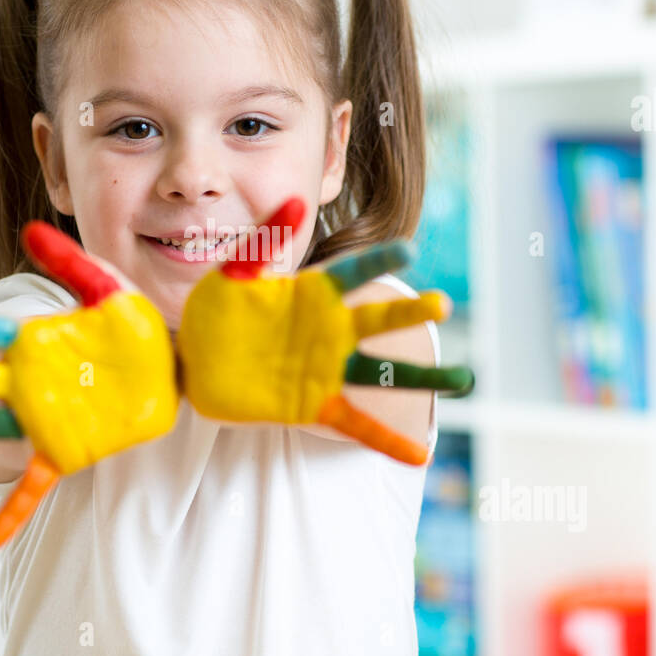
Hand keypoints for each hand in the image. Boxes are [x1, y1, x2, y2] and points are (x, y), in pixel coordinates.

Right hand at [0, 222, 178, 548]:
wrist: (178, 373)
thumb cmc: (143, 331)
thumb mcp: (110, 290)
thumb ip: (72, 261)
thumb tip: (30, 227)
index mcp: (35, 341)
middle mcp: (29, 380)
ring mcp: (42, 417)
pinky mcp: (65, 451)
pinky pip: (32, 485)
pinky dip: (10, 513)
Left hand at [175, 197, 473, 464]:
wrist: (192, 361)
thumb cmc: (214, 311)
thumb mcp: (232, 271)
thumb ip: (263, 240)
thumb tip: (294, 200)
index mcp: (312, 293)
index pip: (351, 273)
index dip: (378, 262)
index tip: (407, 251)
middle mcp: (328, 330)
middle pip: (378, 320)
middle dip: (410, 313)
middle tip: (443, 306)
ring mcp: (326, 369)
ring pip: (382, 372)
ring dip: (422, 377)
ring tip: (464, 380)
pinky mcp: (315, 404)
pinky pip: (358, 423)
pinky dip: (387, 440)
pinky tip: (419, 454)